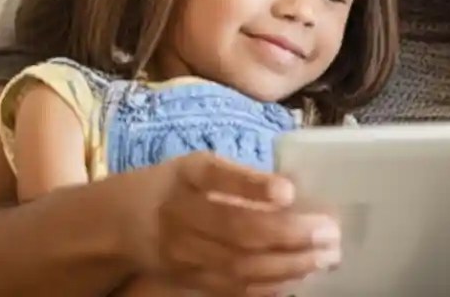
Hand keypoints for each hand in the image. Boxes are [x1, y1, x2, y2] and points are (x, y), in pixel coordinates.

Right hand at [116, 151, 340, 295]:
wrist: (120, 223)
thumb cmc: (176, 186)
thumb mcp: (199, 165)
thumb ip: (241, 176)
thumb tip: (297, 188)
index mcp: (186, 176)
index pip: (216, 176)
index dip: (252, 186)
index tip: (288, 191)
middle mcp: (181, 216)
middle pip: (236, 230)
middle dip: (289, 234)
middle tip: (330, 232)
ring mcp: (183, 254)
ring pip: (239, 266)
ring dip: (288, 265)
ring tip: (325, 257)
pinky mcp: (189, 280)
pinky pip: (232, 288)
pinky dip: (269, 286)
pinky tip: (300, 278)